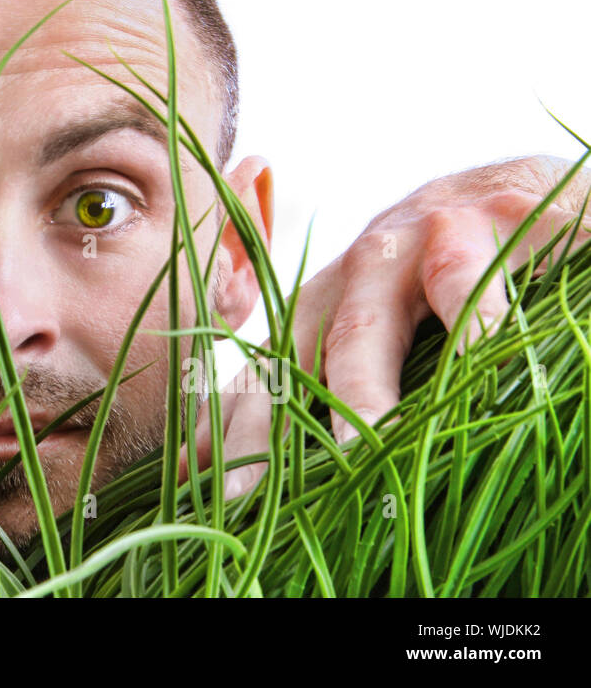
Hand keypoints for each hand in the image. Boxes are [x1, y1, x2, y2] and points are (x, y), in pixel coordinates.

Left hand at [181, 154, 590, 497]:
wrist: (495, 197)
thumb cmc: (427, 287)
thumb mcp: (375, 339)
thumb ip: (327, 398)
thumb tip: (258, 478)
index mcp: (312, 316)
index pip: (259, 384)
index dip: (224, 438)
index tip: (193, 491)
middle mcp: (338, 285)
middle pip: (290, 364)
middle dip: (263, 430)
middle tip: (247, 493)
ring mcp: (395, 254)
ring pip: (363, 331)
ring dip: (357, 391)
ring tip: (358, 450)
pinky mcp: (463, 233)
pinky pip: (456, 282)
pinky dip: (464, 322)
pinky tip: (469, 362)